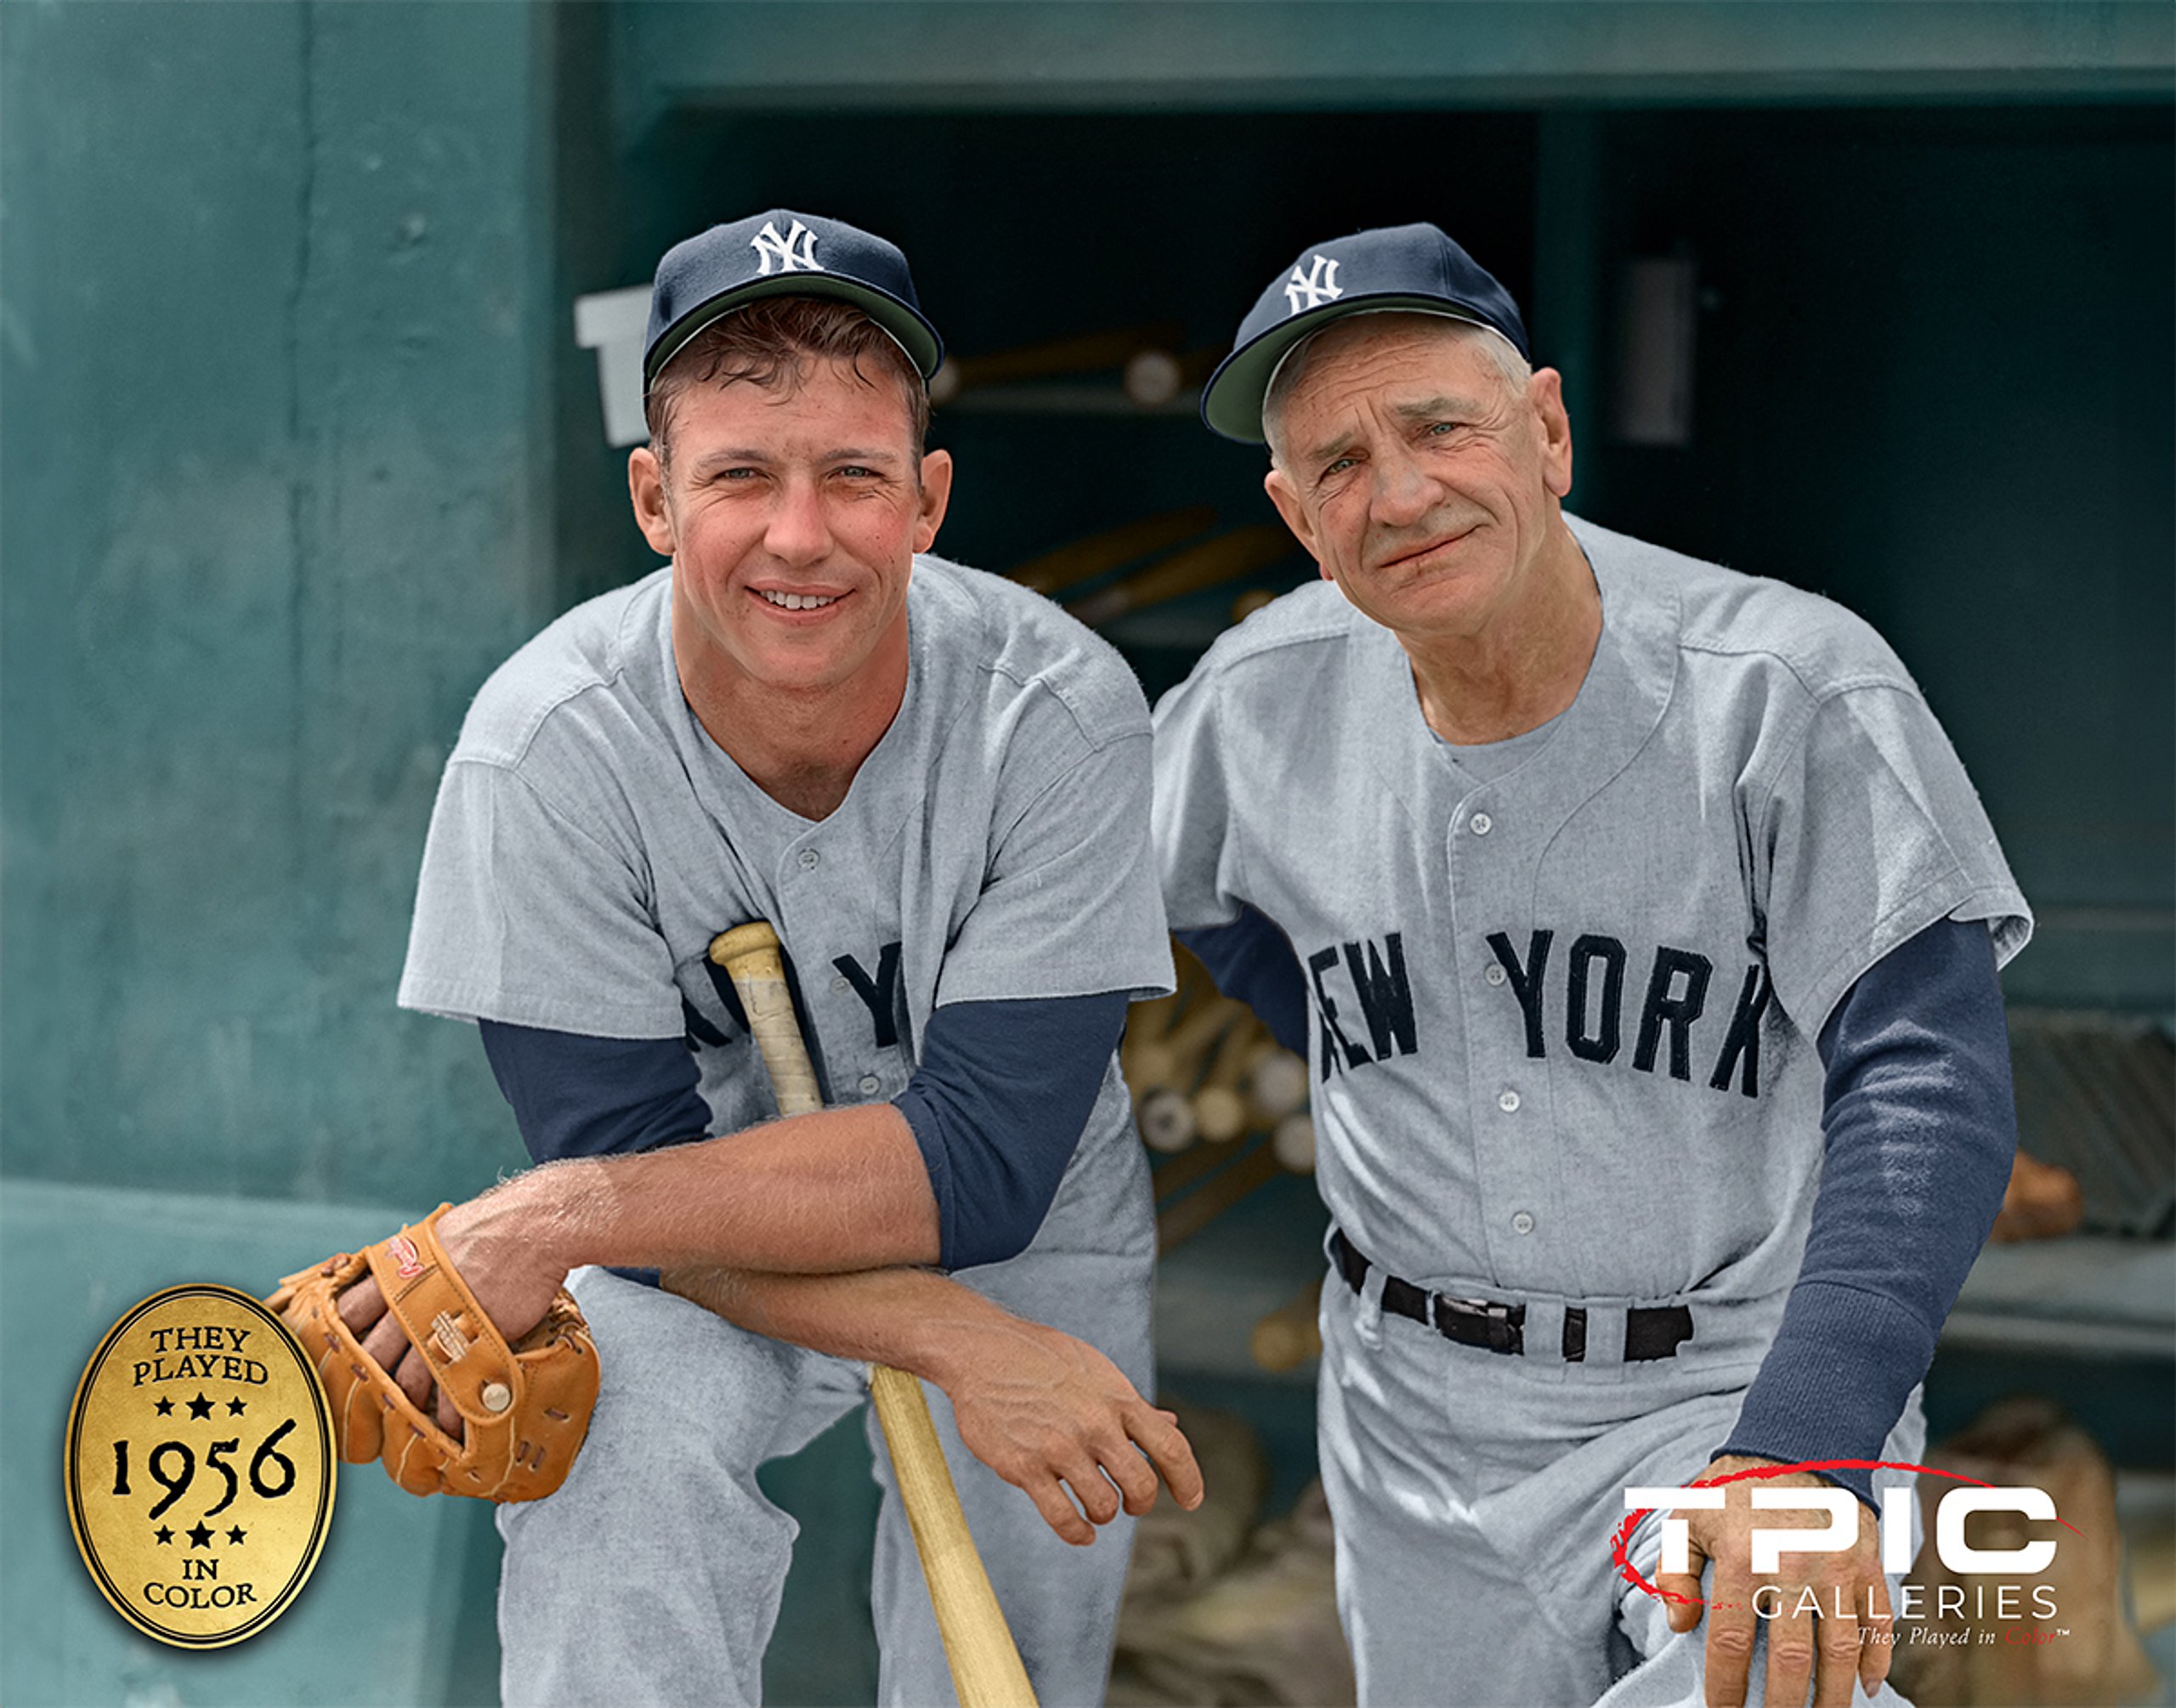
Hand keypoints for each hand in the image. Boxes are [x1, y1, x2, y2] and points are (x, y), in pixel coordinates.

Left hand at [334, 1187, 570, 1433]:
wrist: (528, 1226)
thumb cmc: (484, 1228)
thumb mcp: (430, 1239)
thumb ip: (406, 1266)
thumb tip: (390, 1284)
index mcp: (392, 1273)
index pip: (347, 1314)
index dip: (338, 1342)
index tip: (339, 1364)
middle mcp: (407, 1300)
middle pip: (371, 1355)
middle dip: (370, 1384)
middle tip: (372, 1407)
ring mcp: (438, 1322)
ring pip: (405, 1378)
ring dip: (408, 1405)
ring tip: (414, 1422)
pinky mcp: (471, 1338)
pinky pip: (450, 1386)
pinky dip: (449, 1411)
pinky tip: (451, 1425)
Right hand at [935, 1318, 1204, 1545]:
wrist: (982, 1349)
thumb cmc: (1042, 1358)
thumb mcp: (1095, 1371)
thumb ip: (1131, 1405)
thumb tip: (1170, 1422)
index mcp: (1117, 1398)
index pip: (1170, 1446)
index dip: (1188, 1479)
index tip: (1191, 1500)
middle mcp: (1095, 1424)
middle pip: (1142, 1484)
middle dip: (1141, 1502)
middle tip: (1131, 1504)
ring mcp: (1060, 1446)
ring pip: (1103, 1505)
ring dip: (1104, 1513)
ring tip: (1095, 1506)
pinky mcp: (1025, 1466)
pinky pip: (1062, 1517)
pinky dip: (1077, 1532)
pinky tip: (1081, 1532)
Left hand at [1656, 1455, 1890, 1707]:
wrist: (1798, 1443)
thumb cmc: (1735, 1487)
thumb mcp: (1686, 1517)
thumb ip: (1674, 1571)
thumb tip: (1680, 1625)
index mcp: (1743, 1559)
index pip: (1732, 1643)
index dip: (1727, 1688)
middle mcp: (1792, 1569)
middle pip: (1791, 1661)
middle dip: (1782, 1706)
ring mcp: (1837, 1570)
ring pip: (1840, 1653)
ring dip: (1832, 1697)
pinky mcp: (1868, 1566)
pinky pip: (1878, 1626)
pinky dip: (1876, 1662)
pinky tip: (1864, 1688)